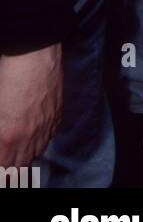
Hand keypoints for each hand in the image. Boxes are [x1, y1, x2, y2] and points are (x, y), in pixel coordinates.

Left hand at [0, 43, 61, 168]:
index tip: (2, 163)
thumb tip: (2, 139)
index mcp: (7, 136)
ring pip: (36, 153)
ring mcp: (46, 126)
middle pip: (20, 164)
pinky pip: (49, 136)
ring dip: (26, 156)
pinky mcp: (58, 114)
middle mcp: (29, 136)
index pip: (4, 166)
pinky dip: (41, 141)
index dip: (3, 166)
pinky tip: (34, 138)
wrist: (33, 54)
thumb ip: (1, 132)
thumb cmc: (7, 76)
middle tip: (6, 162)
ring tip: (19, 155)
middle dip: (12, 166)